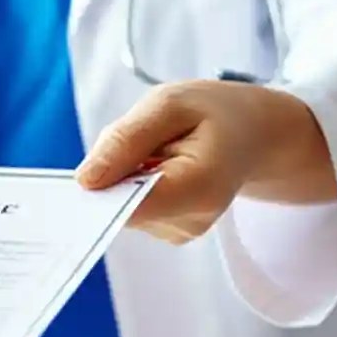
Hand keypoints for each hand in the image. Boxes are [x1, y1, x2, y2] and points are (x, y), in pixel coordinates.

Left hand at [75, 81, 336, 243]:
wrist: (252, 134)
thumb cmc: (213, 113)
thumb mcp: (167, 104)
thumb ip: (126, 139)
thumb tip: (85, 180)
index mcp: (199, 189)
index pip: (130, 207)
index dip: (103, 189)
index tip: (90, 173)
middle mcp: (190, 222)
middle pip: (119, 207)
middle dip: (115, 170)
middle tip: (144, 138)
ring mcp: (179, 232)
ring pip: (120, 205)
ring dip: (124, 173)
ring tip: (158, 149)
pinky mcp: (169, 231)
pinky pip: (129, 206)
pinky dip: (132, 182)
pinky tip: (158, 164)